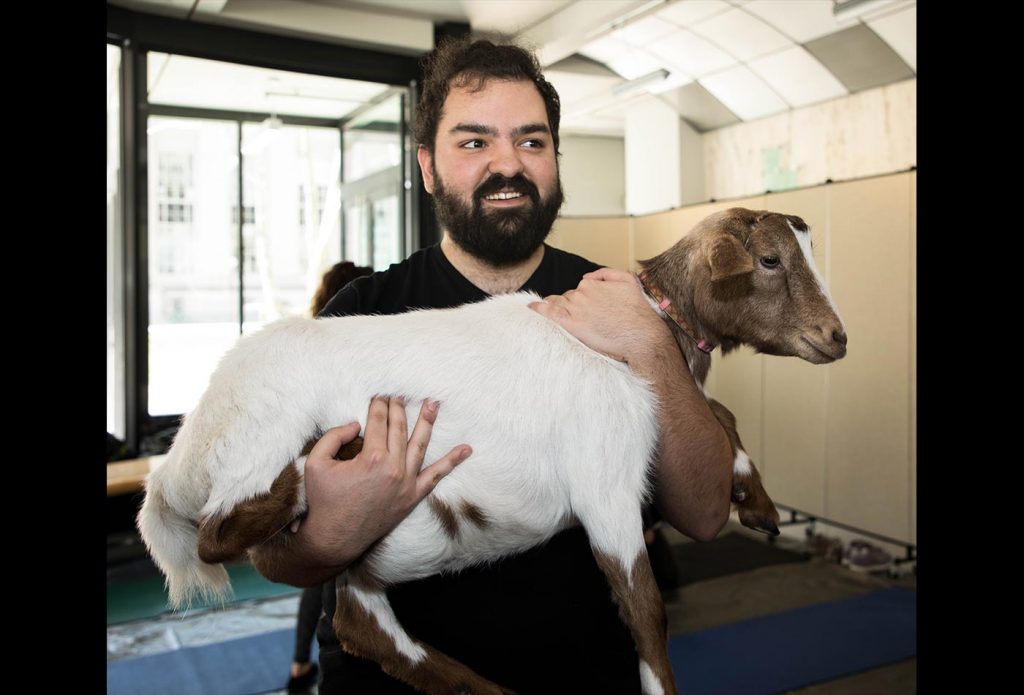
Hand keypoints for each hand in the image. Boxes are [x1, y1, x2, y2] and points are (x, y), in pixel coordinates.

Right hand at [296, 396, 471, 568]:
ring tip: (433, 404)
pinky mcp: (413, 497)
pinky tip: (466, 449)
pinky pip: (436, 476)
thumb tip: (355, 424)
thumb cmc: (324, 501)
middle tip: (399, 395)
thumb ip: (333, 437)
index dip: (377, 405)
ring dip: (428, 422)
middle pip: (399, 429)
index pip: (377, 422)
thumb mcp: (316, 464)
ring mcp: (407, 483)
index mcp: (371, 458)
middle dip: (398, 408)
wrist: (336, 539)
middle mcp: (394, 468)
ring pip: (421, 445)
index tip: (379, 395)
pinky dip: (452, 462)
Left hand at [528, 267, 672, 363]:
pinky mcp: (571, 324)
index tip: (587, 310)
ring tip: (552, 315)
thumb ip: (607, 273)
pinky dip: (537, 309)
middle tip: (580, 319)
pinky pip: (548, 312)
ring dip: (555, 308)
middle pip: (567, 297)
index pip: (578, 290)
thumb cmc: (637, 312)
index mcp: (591, 284)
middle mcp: (581, 293)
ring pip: (557, 304)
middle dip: (570, 306)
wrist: (641, 336)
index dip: (582, 301)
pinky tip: (530, 308)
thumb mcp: (628, 281)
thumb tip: (588, 276)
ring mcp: (574, 308)